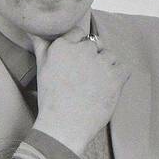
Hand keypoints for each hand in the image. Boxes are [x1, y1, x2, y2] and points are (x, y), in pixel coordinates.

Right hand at [32, 33, 129, 155]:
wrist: (63, 125)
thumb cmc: (51, 99)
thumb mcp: (41, 69)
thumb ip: (42, 47)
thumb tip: (34, 33)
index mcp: (63, 46)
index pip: (79, 33)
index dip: (80, 47)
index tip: (78, 62)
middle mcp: (83, 50)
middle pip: (96, 44)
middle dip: (94, 58)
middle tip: (87, 77)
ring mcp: (100, 63)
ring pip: (111, 56)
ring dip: (107, 66)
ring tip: (97, 84)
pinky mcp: (115, 78)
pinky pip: (124, 68)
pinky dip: (120, 76)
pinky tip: (109, 87)